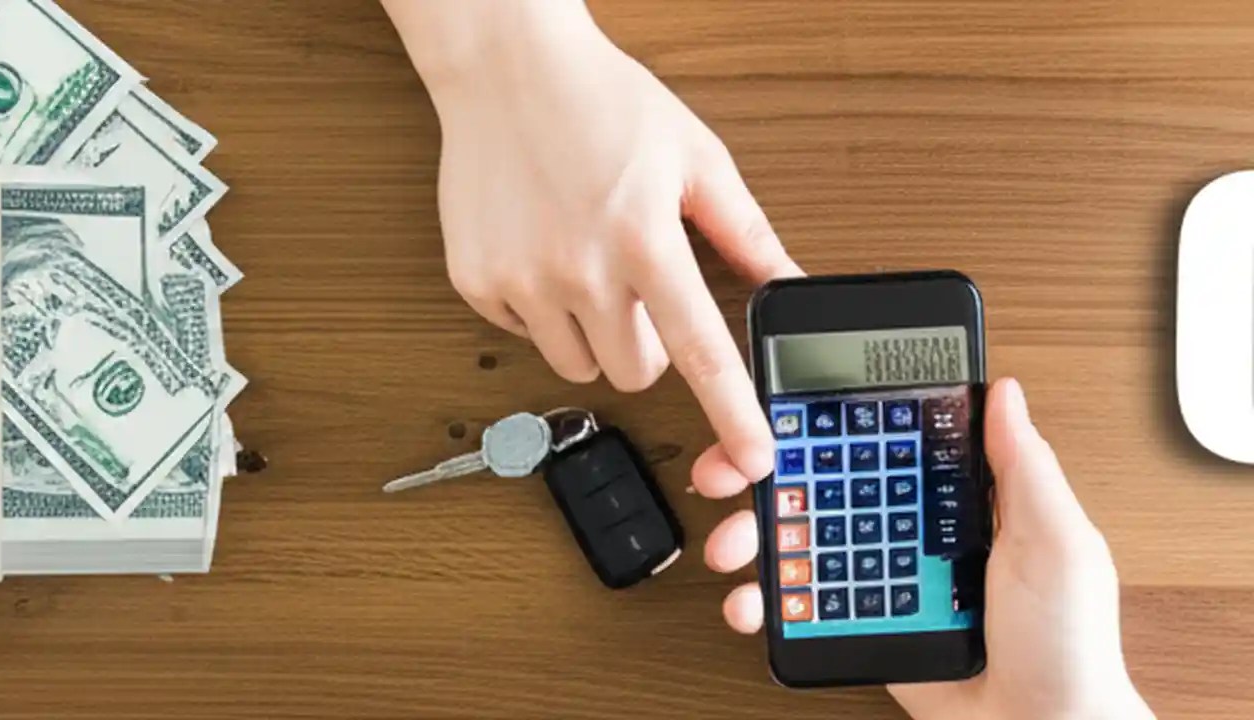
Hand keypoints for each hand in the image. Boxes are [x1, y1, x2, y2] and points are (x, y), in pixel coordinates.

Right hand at [389, 1, 800, 480]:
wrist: (506, 71)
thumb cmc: (603, 103)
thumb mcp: (695, 158)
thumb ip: (747, 232)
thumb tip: (789, 284)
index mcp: (644, 237)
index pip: (700, 350)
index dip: (734, 413)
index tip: (754, 459)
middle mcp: (579, 269)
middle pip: (636, 374)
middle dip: (649, 346)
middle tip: (640, 286)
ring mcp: (519, 281)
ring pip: (580, 366)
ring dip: (596, 334)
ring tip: (589, 265)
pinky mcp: (476, 284)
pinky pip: (525, 337)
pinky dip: (542, 312)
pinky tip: (543, 253)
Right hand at [700, 378, 1155, 719]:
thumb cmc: (1068, 644)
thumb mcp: (1056, 543)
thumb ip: (1023, 469)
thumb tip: (1002, 393)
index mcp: (958, 501)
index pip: (884, 443)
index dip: (831, 424)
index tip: (784, 410)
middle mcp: (913, 532)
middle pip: (827, 487)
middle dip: (768, 475)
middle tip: (729, 471)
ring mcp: (884, 579)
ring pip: (804, 543)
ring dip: (754, 536)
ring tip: (730, 544)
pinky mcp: (864, 624)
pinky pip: (806, 606)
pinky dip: (766, 601)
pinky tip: (750, 600)